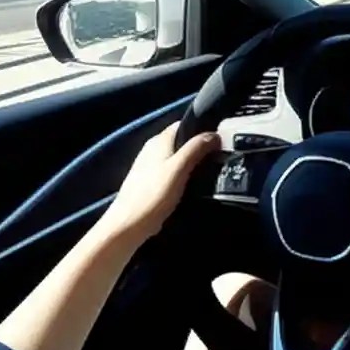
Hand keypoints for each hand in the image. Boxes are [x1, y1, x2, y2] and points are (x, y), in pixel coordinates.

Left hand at [97, 121, 220, 245]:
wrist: (129, 224)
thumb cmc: (154, 194)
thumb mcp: (179, 168)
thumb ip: (196, 148)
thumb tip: (214, 134)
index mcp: (159, 140)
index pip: (184, 125)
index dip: (202, 129)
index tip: (220, 138)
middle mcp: (152, 148)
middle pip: (181, 141)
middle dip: (199, 146)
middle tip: (219, 156)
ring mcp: (149, 165)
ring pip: (177, 157)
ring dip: (192, 162)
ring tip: (210, 170)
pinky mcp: (149, 181)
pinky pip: (171, 171)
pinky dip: (183, 174)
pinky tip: (192, 184)